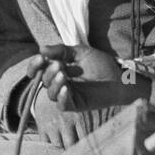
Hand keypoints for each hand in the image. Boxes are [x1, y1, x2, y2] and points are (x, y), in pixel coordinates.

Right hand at [24, 43, 147, 112]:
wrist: (120, 76)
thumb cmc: (101, 63)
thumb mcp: (79, 52)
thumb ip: (61, 51)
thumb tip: (41, 49)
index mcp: (57, 70)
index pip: (39, 70)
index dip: (35, 65)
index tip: (39, 57)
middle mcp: (60, 83)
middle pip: (44, 81)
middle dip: (48, 72)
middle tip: (59, 64)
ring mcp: (68, 95)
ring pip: (51, 94)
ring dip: (54, 84)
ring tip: (63, 74)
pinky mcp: (77, 105)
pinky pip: (63, 105)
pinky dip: (62, 97)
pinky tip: (67, 88)